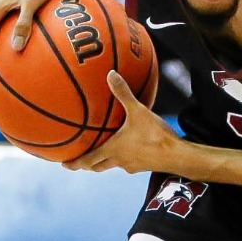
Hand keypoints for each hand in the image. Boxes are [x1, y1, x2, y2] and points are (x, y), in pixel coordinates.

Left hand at [64, 71, 179, 173]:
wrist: (177, 156)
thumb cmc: (155, 135)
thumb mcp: (138, 111)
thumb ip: (123, 93)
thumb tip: (110, 74)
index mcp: (112, 149)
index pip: (87, 160)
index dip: (74, 163)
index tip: (64, 164)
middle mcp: (119, 160)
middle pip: (97, 166)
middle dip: (86, 164)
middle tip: (78, 162)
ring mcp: (132, 166)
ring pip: (112, 166)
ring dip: (104, 162)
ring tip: (101, 155)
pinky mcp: (144, 166)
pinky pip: (129, 164)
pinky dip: (123, 159)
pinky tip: (129, 150)